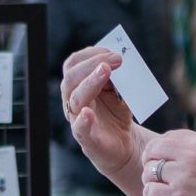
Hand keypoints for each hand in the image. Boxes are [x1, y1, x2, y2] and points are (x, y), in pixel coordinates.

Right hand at [62, 47, 138, 175]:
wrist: (124, 145)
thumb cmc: (117, 113)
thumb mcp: (119, 90)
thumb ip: (117, 77)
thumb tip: (120, 60)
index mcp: (78, 86)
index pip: (73, 64)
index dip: (90, 54)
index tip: (111, 49)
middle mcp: (73, 101)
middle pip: (71, 78)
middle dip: (92, 64)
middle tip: (116, 59)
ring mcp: (77, 120)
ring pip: (75, 99)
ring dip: (90, 82)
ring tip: (106, 70)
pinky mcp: (87, 140)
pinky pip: (79, 129)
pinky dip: (82, 121)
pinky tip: (88, 113)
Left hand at [140, 130, 195, 195]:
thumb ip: (194, 153)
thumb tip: (160, 149)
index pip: (168, 136)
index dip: (160, 150)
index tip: (164, 163)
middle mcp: (193, 156)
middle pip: (153, 150)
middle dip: (150, 164)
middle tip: (156, 178)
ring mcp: (184, 177)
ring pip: (148, 172)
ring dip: (152, 183)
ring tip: (166, 193)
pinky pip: (149, 192)